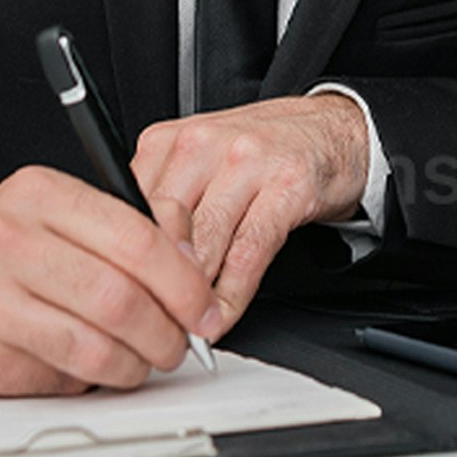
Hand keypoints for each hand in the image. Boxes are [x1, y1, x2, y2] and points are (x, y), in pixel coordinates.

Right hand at [0, 166, 229, 397]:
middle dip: (168, 331)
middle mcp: (8, 235)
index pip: (138, 236)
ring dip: (138, 363)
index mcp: (38, 193)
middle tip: (178, 344)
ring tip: (140, 361)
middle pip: (123, 294)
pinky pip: (67, 371)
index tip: (202, 309)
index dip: (185, 283)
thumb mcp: (51, 219)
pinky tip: (96, 371)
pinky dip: (98, 379)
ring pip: (101, 340)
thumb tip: (189, 258)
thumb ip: (123, 227)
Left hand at [124, 92, 371, 339]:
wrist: (331, 128)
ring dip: (193, 297)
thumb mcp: (196, 166)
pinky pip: (249, 251)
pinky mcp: (288, 186)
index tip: (126, 297)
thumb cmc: (259, 151)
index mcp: (167, 141)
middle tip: (152, 324)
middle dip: (156, 284)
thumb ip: (160, 203)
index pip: (128, 210)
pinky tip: (222, 315)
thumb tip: (128, 264)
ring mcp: (246, 162)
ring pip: (204, 244)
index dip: (126, 262)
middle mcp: (202, 145)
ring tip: (184, 328)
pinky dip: (232, 292)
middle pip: (162, 229)